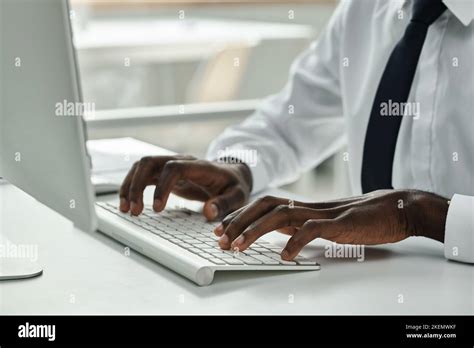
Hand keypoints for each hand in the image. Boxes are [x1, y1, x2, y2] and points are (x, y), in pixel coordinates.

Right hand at [119, 156, 251, 219]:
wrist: (232, 175)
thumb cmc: (234, 186)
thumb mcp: (238, 196)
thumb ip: (225, 204)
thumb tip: (208, 212)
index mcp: (199, 166)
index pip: (173, 168)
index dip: (162, 187)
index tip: (157, 209)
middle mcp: (181, 161)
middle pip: (150, 162)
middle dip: (137, 186)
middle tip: (134, 210)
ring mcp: (171, 165)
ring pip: (141, 166)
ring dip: (130, 186)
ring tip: (125, 209)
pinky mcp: (164, 173)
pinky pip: (142, 175)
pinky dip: (131, 188)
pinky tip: (127, 204)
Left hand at [214, 190, 448, 259]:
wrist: (398, 208)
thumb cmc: (363, 219)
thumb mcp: (326, 224)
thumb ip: (304, 226)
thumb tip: (282, 235)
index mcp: (304, 208)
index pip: (265, 205)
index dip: (241, 216)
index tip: (221, 229)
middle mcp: (309, 207)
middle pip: (265, 205)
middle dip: (238, 221)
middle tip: (219, 238)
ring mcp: (324, 213)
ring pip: (281, 215)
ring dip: (255, 231)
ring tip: (238, 247)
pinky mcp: (341, 224)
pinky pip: (313, 230)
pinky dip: (295, 242)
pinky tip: (284, 256)